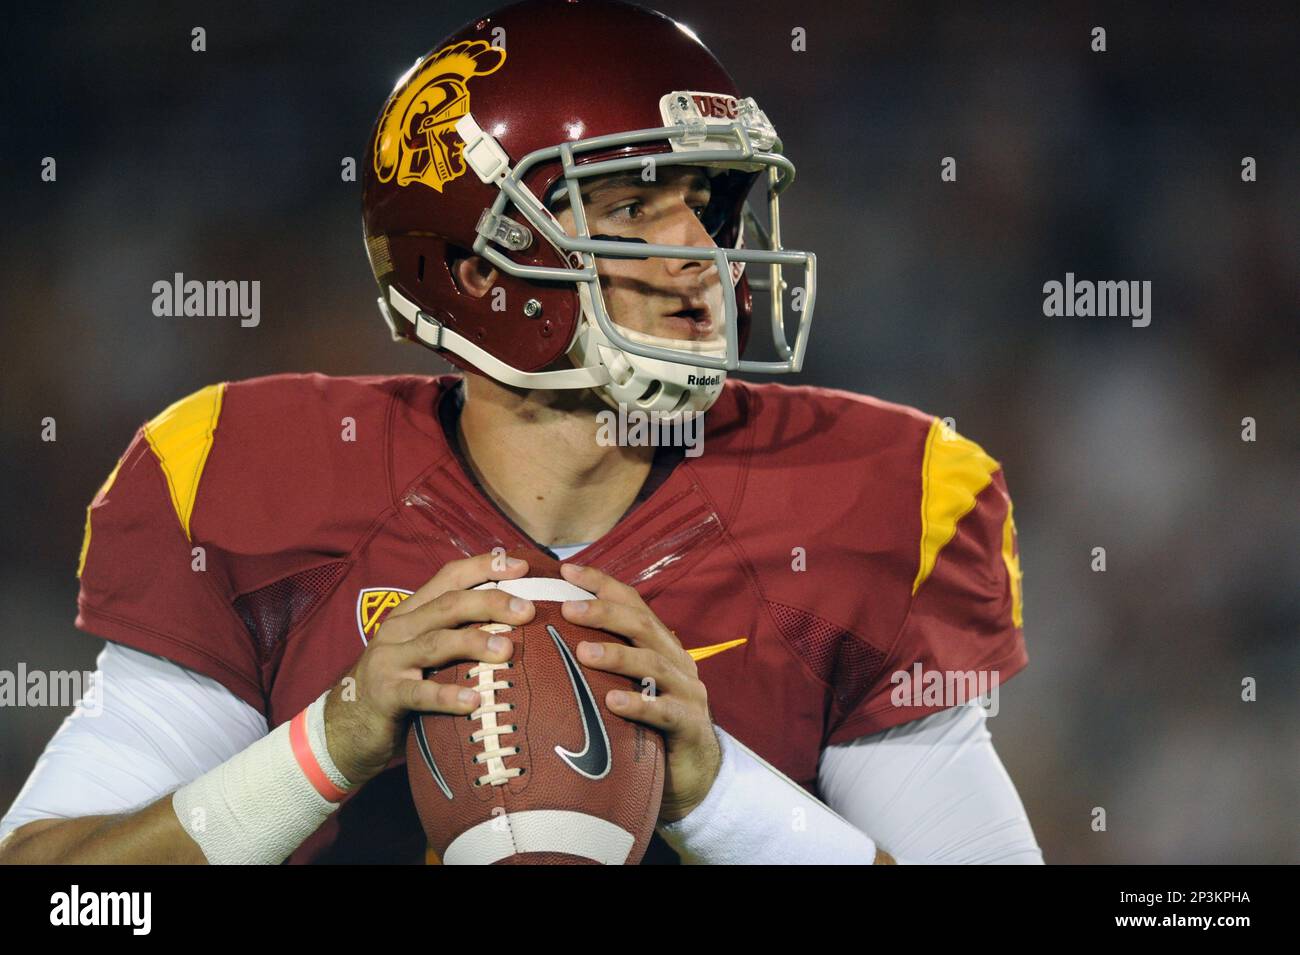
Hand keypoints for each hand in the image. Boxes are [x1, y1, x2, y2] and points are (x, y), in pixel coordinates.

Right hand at [323, 552, 533, 784]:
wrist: (344, 727)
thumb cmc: (399, 684)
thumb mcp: (424, 651)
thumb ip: (456, 632)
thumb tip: (515, 623)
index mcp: (412, 612)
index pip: (449, 577)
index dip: (485, 567)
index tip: (522, 565)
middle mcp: (400, 629)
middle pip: (449, 605)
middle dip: (490, 602)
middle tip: (527, 610)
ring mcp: (390, 660)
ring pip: (437, 643)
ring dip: (474, 643)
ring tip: (508, 651)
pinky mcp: (385, 695)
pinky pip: (420, 693)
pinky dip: (448, 695)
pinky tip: (475, 701)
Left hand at [557, 562, 721, 823]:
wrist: (693, 774)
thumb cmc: (648, 725)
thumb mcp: (628, 685)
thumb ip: (603, 662)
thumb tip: (547, 638)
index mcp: (661, 645)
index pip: (632, 603)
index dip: (601, 584)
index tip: (565, 570)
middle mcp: (676, 660)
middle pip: (642, 625)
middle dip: (604, 612)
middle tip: (566, 609)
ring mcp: (687, 692)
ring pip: (652, 663)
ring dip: (616, 655)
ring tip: (582, 653)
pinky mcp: (689, 725)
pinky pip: (664, 711)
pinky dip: (638, 704)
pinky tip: (612, 702)